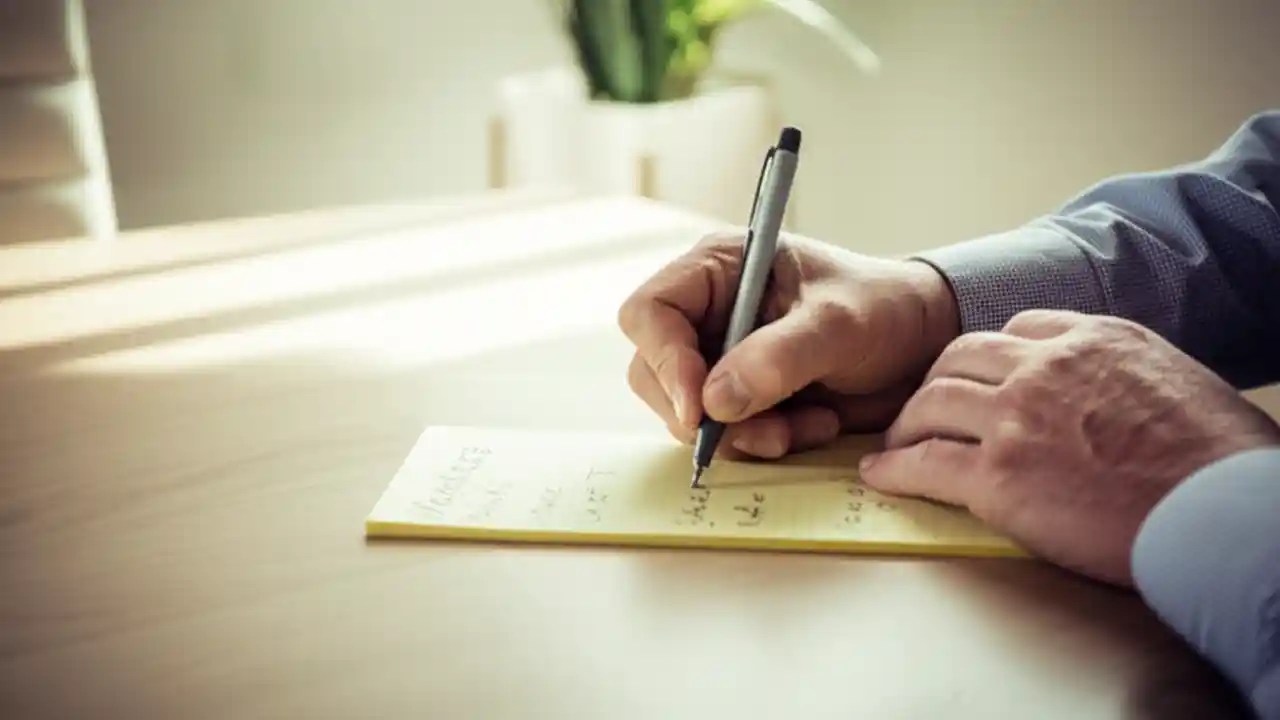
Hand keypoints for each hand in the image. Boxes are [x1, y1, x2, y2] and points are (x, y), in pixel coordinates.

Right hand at [617, 232, 959, 457]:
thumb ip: (777, 358)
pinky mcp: (740, 397)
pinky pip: (724, 435)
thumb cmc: (883, 310)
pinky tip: (814, 425)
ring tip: (806, 426)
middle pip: (655, 372)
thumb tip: (714, 402)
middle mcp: (708, 312)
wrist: (923, 346)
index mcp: (718, 268)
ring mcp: (720, 357)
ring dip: (743, 434)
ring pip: (687, 413)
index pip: (651, 312)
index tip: (700, 409)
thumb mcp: (838, 326)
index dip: (665, 361)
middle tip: (768, 432)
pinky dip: (765, 443)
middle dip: (707, 413)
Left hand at [860, 310, 1279, 585]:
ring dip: (906, 422)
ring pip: (932, 401)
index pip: (1019, 327)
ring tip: (896, 441)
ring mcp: (1016, 418)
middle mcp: (1046, 367)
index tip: (977, 376)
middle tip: (924, 407)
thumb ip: (1123, 375)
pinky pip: (925, 463)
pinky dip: (894, 467)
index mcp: (1094, 338)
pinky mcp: (998, 476)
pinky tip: (881, 473)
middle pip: (961, 357)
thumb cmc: (1220, 460)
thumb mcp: (1176, 380)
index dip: (990, 355)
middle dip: (935, 381)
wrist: (1221, 513)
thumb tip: (1112, 393)